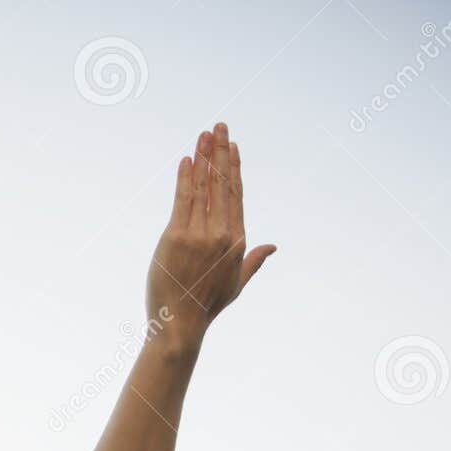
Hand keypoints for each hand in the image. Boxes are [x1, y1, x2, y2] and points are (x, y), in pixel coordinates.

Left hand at [145, 122, 275, 348]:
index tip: (233, 146)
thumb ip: (255, 261)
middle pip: (222, 184)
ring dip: (202, 157)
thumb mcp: (237, 284)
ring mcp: (199, 234)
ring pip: (203, 187)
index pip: (236, 195)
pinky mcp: (177, 237)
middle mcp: (221, 234)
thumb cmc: (207, 306)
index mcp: (237, 241)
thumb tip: (273, 248)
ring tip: (202, 134)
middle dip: (220, 151)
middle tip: (218, 126)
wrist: (181, 324)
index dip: (234, 168)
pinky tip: (187, 159)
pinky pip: (183, 200)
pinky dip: (185, 177)